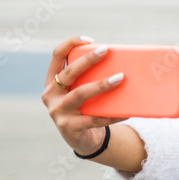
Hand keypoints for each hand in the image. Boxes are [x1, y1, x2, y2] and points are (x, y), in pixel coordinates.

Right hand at [41, 36, 128, 155]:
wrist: (83, 139)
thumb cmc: (86, 107)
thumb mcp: (82, 90)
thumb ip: (90, 77)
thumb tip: (123, 61)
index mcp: (53, 81)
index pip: (56, 56)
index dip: (70, 44)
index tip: (89, 39)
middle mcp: (51, 94)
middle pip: (69, 73)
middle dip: (87, 60)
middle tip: (106, 50)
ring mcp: (58, 112)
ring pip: (80, 94)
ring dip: (101, 85)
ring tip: (121, 78)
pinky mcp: (69, 127)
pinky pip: (94, 118)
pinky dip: (112, 114)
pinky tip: (127, 110)